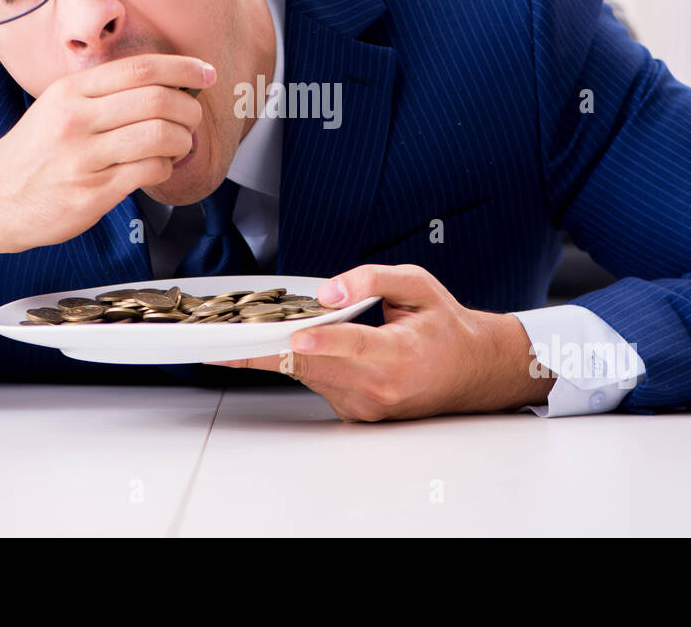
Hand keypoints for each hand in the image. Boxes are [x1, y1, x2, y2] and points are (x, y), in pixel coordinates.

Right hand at [0, 54, 214, 271]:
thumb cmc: (32, 154)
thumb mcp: (56, 108)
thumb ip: (101, 94)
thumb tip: (161, 82)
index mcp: (71, 92)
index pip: (140, 69)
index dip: (182, 67)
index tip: (205, 72)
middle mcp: (76, 120)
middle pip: (157, 100)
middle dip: (189, 108)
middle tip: (193, 117)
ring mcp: (84, 158)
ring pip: (159, 136)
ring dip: (181, 140)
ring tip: (177, 145)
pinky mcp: (92, 193)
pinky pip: (148, 172)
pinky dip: (165, 168)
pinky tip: (157, 168)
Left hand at [205, 264, 555, 420]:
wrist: (470, 372)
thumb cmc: (444, 327)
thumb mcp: (418, 286)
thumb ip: (373, 279)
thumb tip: (330, 289)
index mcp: (398, 355)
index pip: (353, 347)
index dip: (322, 341)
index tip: (295, 335)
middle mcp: (379, 387)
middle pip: (311, 366)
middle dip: (264, 350)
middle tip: (219, 342)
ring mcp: (364, 404)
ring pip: (306, 374)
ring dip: (271, 354)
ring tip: (231, 336)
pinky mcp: (353, 411)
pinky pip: (314, 382)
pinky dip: (295, 361)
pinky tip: (276, 344)